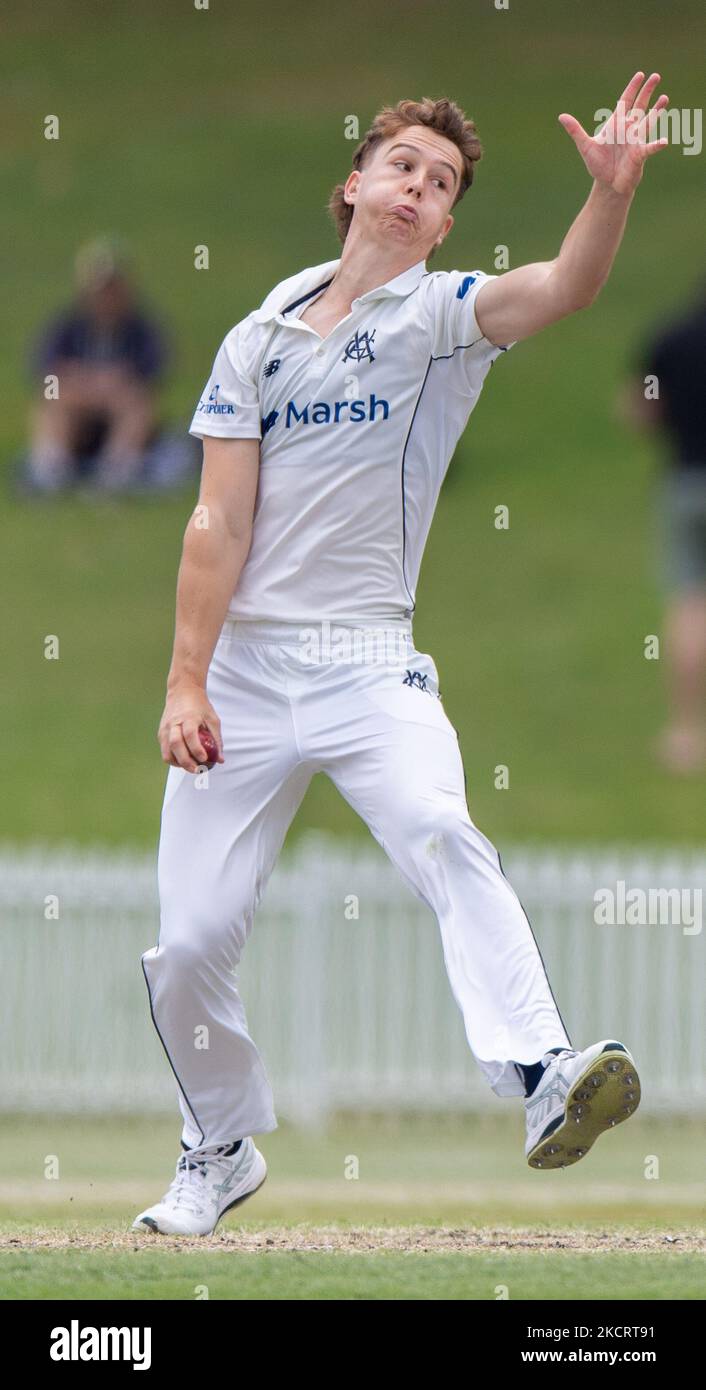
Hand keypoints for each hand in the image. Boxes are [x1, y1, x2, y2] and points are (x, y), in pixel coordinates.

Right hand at [158, 680, 224, 772]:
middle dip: (186, 761)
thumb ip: (216, 740)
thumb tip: (220, 760)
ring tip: (191, 767)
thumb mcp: (213, 719)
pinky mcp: (161, 733)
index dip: (196, 749)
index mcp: (188, 717)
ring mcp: (165, 728)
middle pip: (176, 745)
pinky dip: (174, 759)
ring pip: (167, 752)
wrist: (182, 691)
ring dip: (178, 764)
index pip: (190, 735)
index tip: (205, 759)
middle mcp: (174, 723)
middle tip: (197, 770)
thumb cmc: (200, 706)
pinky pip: (165, 751)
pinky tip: (184, 761)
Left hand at [558, 71, 668, 195]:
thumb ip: (575, 131)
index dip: (632, 88)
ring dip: (656, 110)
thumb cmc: (599, 164)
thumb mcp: (586, 146)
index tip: (639, 75)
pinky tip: (664, 141)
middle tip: (656, 76)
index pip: (625, 101)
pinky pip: (650, 148)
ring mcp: (636, 140)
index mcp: (616, 124)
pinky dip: (657, 145)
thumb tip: (561, 116)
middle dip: (647, 91)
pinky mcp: (640, 154)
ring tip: (665, 97)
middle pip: (639, 105)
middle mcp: (628, 129)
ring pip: (648, 121)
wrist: (607, 184)